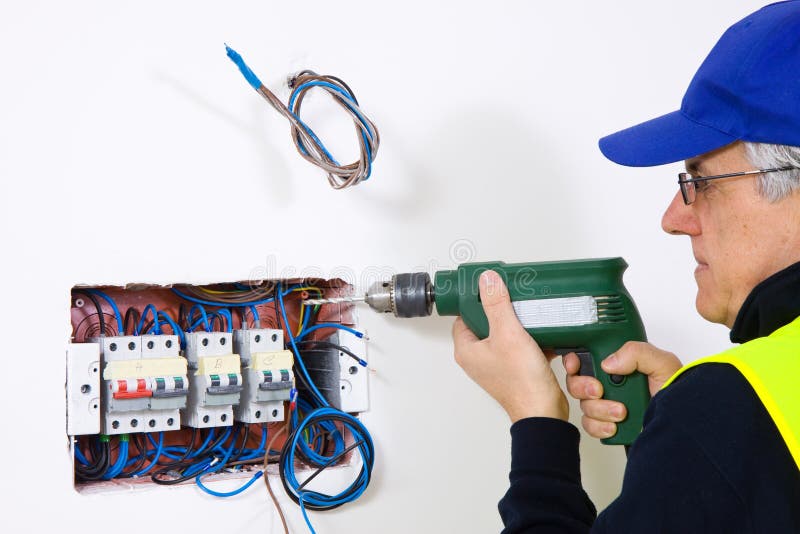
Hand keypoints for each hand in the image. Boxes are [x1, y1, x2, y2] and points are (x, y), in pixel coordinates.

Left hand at [452, 270, 568, 422]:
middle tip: (513, 298)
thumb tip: (487, 281)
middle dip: (502, 310)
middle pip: (486, 323)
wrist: (543, 411)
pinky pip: (520, 346)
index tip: (490, 289)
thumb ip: (497, 305)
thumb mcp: (508, 333)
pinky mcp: (514, 369)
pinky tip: (543, 331)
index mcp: (467, 350)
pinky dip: (531, 338)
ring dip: (519, 324)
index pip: (464, 316)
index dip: (476, 301)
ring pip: (505, 334)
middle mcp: (478, 358)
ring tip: (529, 312)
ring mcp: (496, 364)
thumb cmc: (522, 382)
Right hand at [564, 341, 681, 438]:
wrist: (685, 427)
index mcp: (620, 364)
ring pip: (583, 405)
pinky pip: (590, 425)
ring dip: (599, 410)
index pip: (586, 357)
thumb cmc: (678, 393)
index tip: (576, 365)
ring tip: (621, 412)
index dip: (575, 360)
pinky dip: (600, 427)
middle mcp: (610, 383)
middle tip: (600, 391)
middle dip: (584, 387)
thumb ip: (636, 353)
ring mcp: (608, 405)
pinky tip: (615, 426)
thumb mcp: (663, 364)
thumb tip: (608, 362)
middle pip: (577, 382)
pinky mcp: (609, 425)